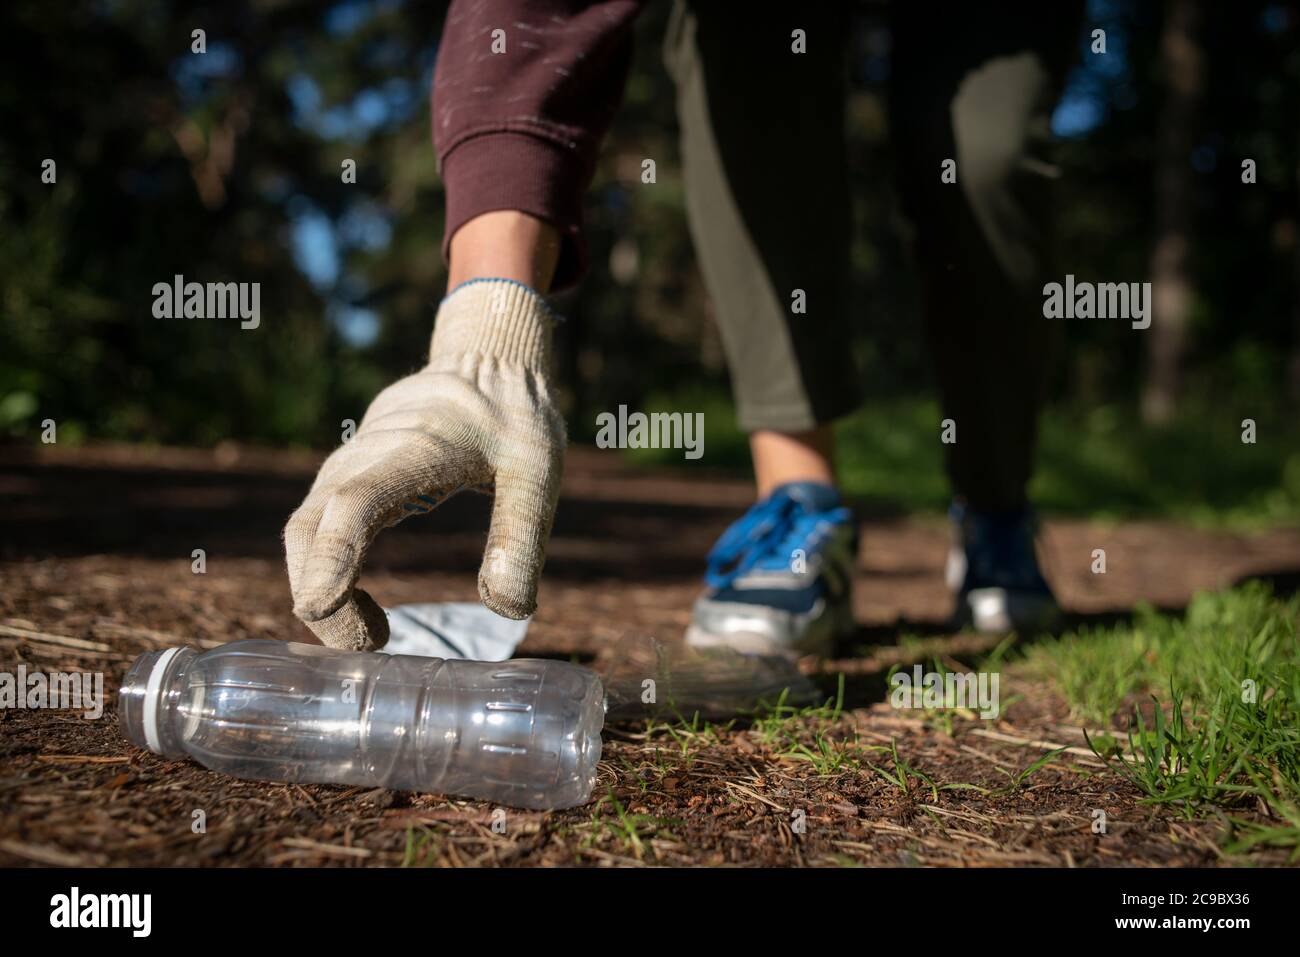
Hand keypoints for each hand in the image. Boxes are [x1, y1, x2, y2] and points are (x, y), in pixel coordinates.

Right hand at [284, 279, 565, 650]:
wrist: (488, 364)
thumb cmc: (516, 420)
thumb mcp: (538, 473)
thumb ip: (521, 537)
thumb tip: (508, 611)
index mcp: (419, 448)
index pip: (357, 502)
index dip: (333, 555)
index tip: (317, 607)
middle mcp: (370, 452)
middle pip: (311, 525)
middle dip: (321, 595)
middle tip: (365, 649)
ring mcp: (351, 462)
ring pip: (305, 529)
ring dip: (322, 589)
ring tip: (373, 636)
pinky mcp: (348, 474)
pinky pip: (317, 527)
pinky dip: (327, 573)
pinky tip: (366, 609)